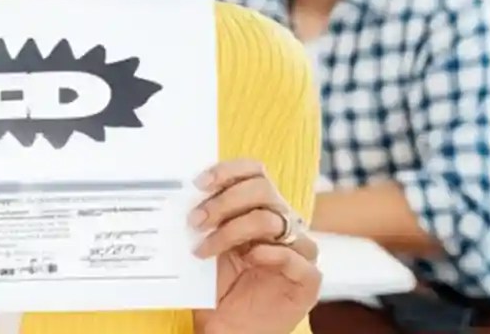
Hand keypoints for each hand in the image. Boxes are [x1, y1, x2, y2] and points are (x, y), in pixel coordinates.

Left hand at [189, 159, 321, 333]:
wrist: (230, 331)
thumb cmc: (219, 287)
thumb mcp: (206, 246)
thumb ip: (204, 219)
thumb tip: (181, 192)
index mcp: (261, 210)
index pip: (256, 172)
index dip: (230, 171)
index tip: (199, 183)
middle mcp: (283, 225)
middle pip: (263, 190)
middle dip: (224, 202)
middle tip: (195, 221)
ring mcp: (299, 252)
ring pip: (274, 220)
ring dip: (232, 231)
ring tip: (204, 249)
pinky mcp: (308, 281)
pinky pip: (297, 257)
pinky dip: (270, 252)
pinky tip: (249, 258)